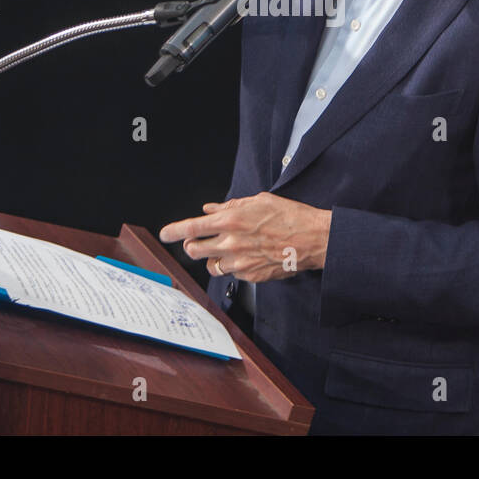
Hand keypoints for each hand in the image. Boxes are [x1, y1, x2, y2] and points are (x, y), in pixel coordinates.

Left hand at [159, 193, 331, 284]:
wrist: (313, 239)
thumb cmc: (290, 216)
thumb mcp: (259, 201)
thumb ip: (231, 206)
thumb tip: (211, 208)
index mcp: (231, 220)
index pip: (191, 227)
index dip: (173, 231)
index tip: (165, 233)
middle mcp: (232, 243)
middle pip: (195, 250)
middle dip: (192, 246)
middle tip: (197, 242)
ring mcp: (240, 263)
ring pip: (212, 265)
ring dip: (213, 258)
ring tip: (226, 250)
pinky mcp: (251, 276)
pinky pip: (233, 273)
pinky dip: (235, 266)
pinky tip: (249, 256)